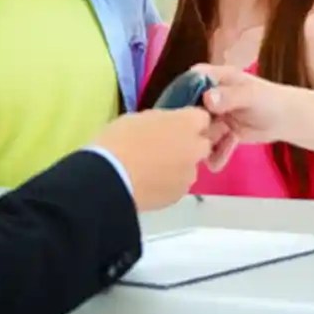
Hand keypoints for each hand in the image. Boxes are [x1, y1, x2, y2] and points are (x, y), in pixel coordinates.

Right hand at [93, 108, 212, 211]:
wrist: (110, 177)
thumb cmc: (119, 140)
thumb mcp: (139, 118)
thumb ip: (161, 121)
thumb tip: (165, 127)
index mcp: (186, 123)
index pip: (202, 118)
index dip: (188, 121)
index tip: (175, 125)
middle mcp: (195, 148)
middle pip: (203, 144)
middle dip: (190, 144)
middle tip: (165, 146)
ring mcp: (189, 174)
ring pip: (190, 167)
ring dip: (179, 166)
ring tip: (152, 169)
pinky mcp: (178, 196)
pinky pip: (178, 185)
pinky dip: (168, 183)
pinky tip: (148, 184)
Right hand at [190, 64, 293, 145]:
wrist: (285, 119)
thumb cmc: (269, 99)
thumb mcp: (250, 95)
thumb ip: (229, 97)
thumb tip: (207, 99)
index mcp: (207, 78)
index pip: (183, 87)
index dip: (177, 102)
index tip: (180, 119)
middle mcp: (202, 96)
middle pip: (184, 114)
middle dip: (194, 128)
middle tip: (212, 133)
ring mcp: (207, 117)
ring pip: (195, 134)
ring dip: (206, 143)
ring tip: (228, 139)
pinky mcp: (215, 135)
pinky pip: (207, 148)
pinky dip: (214, 155)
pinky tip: (226, 154)